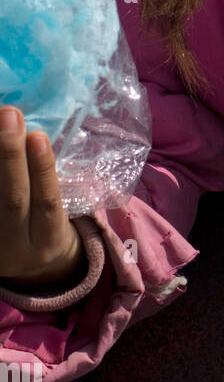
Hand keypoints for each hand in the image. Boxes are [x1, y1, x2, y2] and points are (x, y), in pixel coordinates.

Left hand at [0, 106, 84, 288]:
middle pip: (12, 201)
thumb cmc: (46, 228)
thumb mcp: (56, 215)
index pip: (46, 204)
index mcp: (47, 241)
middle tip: (10, 115)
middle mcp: (16, 248)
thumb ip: (46, 183)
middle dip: (10, 156)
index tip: (38, 135)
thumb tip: (30, 135)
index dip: (42, 170)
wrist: (27, 266)